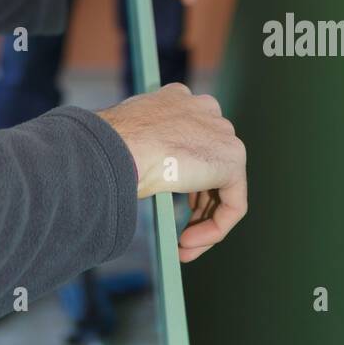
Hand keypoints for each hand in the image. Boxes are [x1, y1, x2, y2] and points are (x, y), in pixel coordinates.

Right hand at [95, 83, 246, 258]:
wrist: (119, 145)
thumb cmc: (111, 144)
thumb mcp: (127, 139)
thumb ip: (147, 148)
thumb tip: (147, 174)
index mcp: (178, 99)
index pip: (190, 137)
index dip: (181, 173)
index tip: (167, 197)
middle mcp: (205, 109)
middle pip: (209, 162)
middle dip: (196, 200)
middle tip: (179, 230)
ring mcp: (222, 132)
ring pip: (222, 187)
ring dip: (202, 221)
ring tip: (181, 246)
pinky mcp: (232, 160)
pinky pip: (232, 204)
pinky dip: (214, 230)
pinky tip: (187, 244)